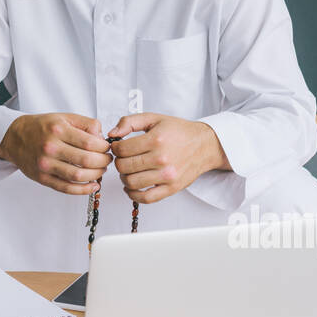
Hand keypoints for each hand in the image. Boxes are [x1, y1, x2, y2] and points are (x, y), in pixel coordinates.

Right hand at [0, 113, 110, 194]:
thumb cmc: (40, 127)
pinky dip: (83, 190)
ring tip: (100, 171)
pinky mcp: (43, 178)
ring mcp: (46, 164)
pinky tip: (93, 185)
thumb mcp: (63, 117)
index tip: (107, 148)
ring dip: (96, 175)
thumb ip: (85, 124)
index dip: (104, 148)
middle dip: (103, 162)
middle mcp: (51, 147)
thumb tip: (102, 138)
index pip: (89, 142)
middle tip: (107, 160)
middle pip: (86, 160)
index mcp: (58, 129)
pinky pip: (66, 188)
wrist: (14, 137)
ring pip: (78, 176)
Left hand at [108, 113, 230, 203]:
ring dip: (124, 177)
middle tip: (123, 158)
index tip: (118, 147)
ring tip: (128, 171)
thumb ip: (130, 122)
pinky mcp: (171, 188)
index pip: (122, 149)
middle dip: (118, 162)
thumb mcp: (154, 118)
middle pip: (124, 166)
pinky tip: (131, 188)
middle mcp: (161, 158)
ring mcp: (167, 175)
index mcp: (156, 139)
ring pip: (131, 182)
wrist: (204, 144)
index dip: (115, 148)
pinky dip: (133, 195)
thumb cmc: (179, 131)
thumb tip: (112, 134)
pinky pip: (146, 198)